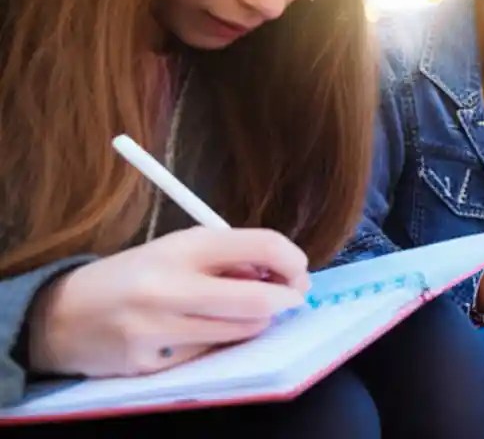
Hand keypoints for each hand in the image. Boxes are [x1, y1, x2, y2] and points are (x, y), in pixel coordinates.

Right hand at [26, 227, 308, 378]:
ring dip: (256, 322)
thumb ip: (227, 256)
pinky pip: (210, 353)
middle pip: (260, 300)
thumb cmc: (133, 276)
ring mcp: (159, 329)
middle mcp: (169, 287)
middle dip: (287, 300)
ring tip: (242, 310)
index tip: (299, 270)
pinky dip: (217, 342)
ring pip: (241, 332)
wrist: (59, 315)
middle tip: (292, 297)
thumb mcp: (176, 249)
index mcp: (181, 247)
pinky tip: (197, 331)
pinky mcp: (151, 364)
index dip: (293, 260)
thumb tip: (281, 271)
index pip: (261, 245)